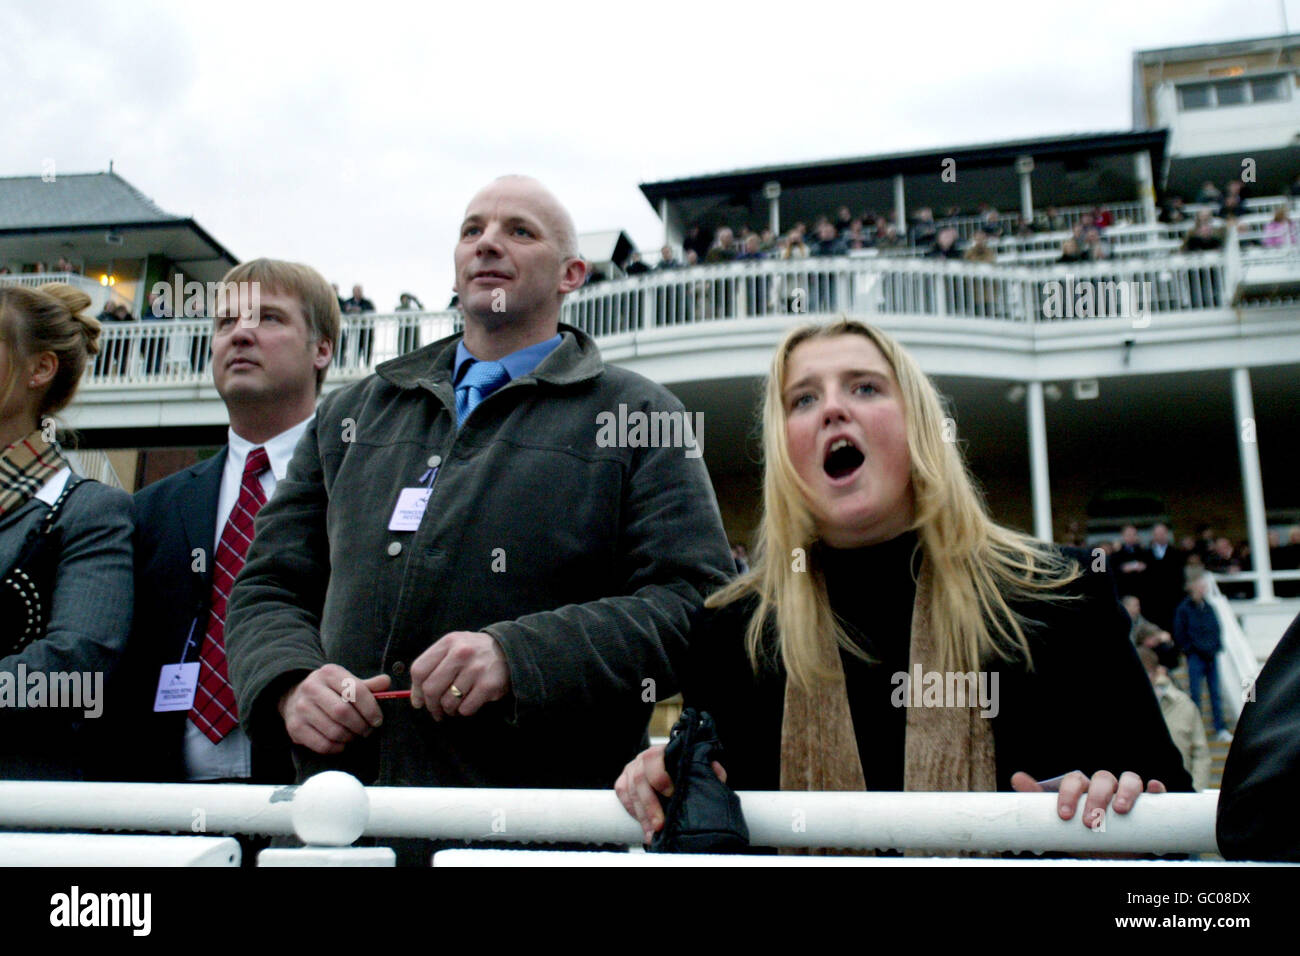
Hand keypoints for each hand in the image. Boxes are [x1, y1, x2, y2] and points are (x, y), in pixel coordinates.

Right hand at [277, 664, 389, 754]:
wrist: (294, 697)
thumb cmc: (330, 691)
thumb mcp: (347, 682)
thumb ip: (367, 685)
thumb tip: (386, 682)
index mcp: (329, 673)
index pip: (355, 690)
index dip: (371, 708)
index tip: (378, 720)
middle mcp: (312, 688)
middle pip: (343, 712)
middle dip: (361, 726)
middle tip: (368, 730)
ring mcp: (301, 708)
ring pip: (334, 731)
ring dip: (350, 737)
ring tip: (355, 735)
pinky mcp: (295, 728)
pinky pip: (323, 745)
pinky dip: (338, 747)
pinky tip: (342, 743)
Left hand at [409, 631, 510, 719]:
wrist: (508, 650)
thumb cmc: (473, 653)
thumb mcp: (453, 648)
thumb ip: (433, 667)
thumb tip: (416, 699)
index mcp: (449, 642)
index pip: (419, 670)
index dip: (415, 690)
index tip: (418, 701)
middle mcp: (461, 653)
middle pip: (431, 689)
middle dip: (431, 705)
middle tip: (435, 711)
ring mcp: (476, 669)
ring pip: (448, 702)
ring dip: (448, 710)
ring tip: (454, 706)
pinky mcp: (488, 685)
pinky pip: (465, 709)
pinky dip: (463, 711)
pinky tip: (468, 703)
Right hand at [614, 744, 725, 844]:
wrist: (671, 770)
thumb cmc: (686, 771)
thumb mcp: (699, 768)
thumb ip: (709, 769)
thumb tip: (715, 771)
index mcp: (662, 752)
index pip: (653, 759)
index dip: (659, 777)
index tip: (671, 794)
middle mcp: (643, 758)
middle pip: (639, 779)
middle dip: (649, 805)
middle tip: (659, 825)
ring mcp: (631, 768)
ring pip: (630, 791)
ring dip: (641, 814)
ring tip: (652, 834)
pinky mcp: (623, 780)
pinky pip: (622, 795)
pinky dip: (632, 810)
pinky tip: (642, 825)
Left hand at [1011, 770, 1165, 828]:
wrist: (1111, 854)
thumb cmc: (1083, 835)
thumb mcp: (1060, 823)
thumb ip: (1038, 802)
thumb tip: (1017, 777)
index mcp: (1083, 787)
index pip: (1075, 781)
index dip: (1069, 794)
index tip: (1065, 815)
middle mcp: (1106, 787)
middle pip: (1102, 778)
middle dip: (1096, 797)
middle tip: (1090, 821)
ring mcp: (1128, 793)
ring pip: (1130, 778)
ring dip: (1125, 790)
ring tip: (1119, 810)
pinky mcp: (1150, 805)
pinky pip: (1156, 791)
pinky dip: (1155, 788)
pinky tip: (1154, 790)